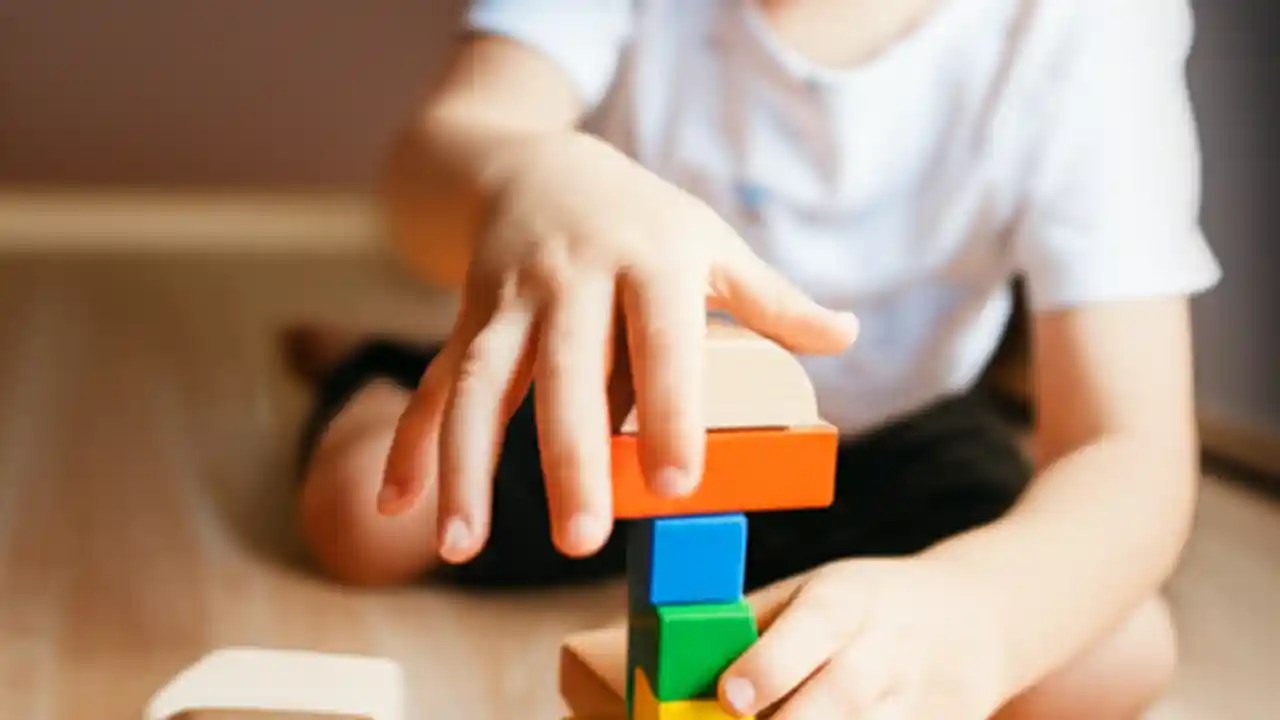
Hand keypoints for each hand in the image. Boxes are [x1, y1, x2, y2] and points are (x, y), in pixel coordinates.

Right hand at [377, 131, 857, 561]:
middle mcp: (573, 279)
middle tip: (580, 540)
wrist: (538, 167)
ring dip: (465, 466)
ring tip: (462, 546)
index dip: (672, 411)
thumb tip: (846, 337)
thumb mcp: (710, 242)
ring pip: (480, 384)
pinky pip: (436, 384)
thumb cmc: (643, 219)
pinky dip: (413, 444)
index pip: (664, 342)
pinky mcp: (466, 318)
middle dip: (567, 457)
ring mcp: (509, 299)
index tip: (680, 485)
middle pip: (565, 374)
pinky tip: (401, 506)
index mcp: (650, 261)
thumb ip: (771, 299)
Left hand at [719, 558, 1009, 719]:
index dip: (771, 665)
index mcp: (847, 601)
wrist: (976, 618)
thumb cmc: (866, 605)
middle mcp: (886, 650)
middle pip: (842, 697)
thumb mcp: (813, 591)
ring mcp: (918, 701)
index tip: (734, 696)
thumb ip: (752, 624)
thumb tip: (678, 661)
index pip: (814, 628)